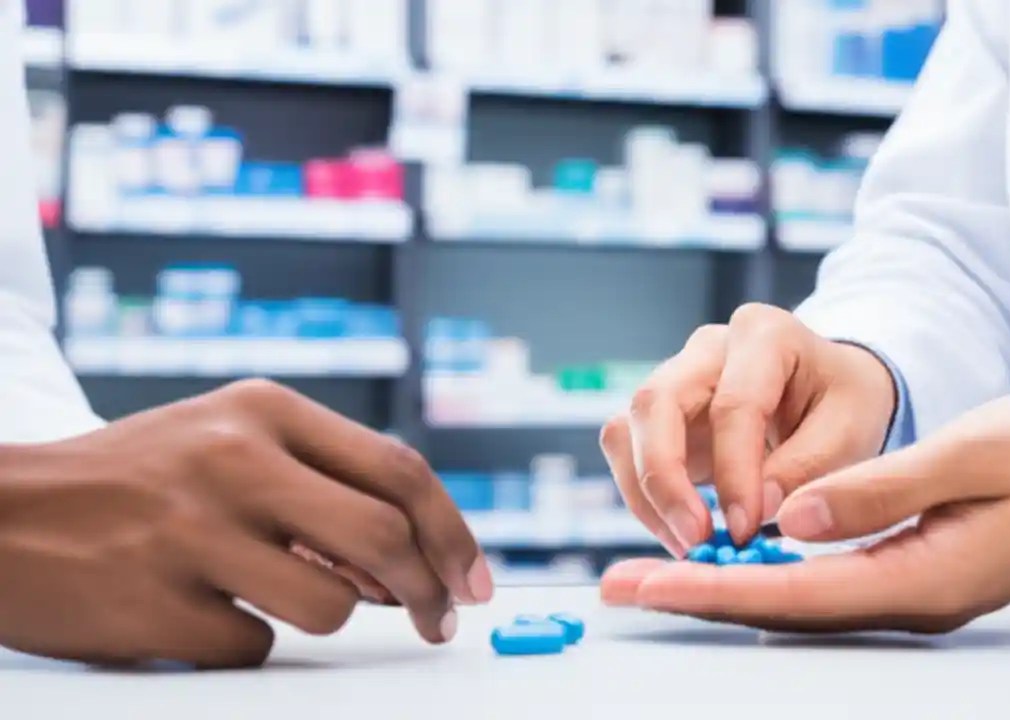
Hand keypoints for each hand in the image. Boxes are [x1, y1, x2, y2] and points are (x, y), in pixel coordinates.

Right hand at [0, 379, 492, 667]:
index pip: (399, 471)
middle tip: (437, 621)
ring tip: (266, 592)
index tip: (474, 580)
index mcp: (263, 410)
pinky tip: (195, 609)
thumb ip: (323, 484)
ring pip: (330, 606)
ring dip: (323, 615)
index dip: (454, 533)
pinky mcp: (155, 605)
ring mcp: (191, 533)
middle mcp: (233, 460)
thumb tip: (417, 564)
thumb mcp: (230, 441)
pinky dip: (241, 640)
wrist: (4, 513)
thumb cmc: (141, 479)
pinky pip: (254, 647)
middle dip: (428, 591)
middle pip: (384, 538)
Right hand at [601, 304, 897, 554]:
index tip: (746, 529)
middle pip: (656, 402)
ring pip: (629, 428)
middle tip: (694, 538)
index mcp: (764, 334)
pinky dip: (645, 499)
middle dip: (666, 478)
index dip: (734, 472)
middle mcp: (708, 348)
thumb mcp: (853, 428)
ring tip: (689, 544)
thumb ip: (810, 466)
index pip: (733, 404)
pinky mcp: (659, 416)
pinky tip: (680, 532)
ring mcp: (676, 378)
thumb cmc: (843, 403)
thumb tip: (759, 509)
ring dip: (647, 494)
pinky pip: (628, 453)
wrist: (829, 392)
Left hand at [601, 389, 1009, 632]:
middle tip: (621, 587)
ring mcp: (916, 587)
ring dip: (727, 587)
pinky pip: (828, 581)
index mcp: (924, 577)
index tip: (645, 585)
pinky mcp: (918, 566)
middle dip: (698, 597)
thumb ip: (879, 488)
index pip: (794, 594)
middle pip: (784, 608)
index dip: (711, 591)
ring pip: (801, 599)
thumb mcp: (975, 455)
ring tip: (656, 576)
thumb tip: (794, 517)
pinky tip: (738, 559)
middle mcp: (911, 597)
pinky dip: (772, 572)